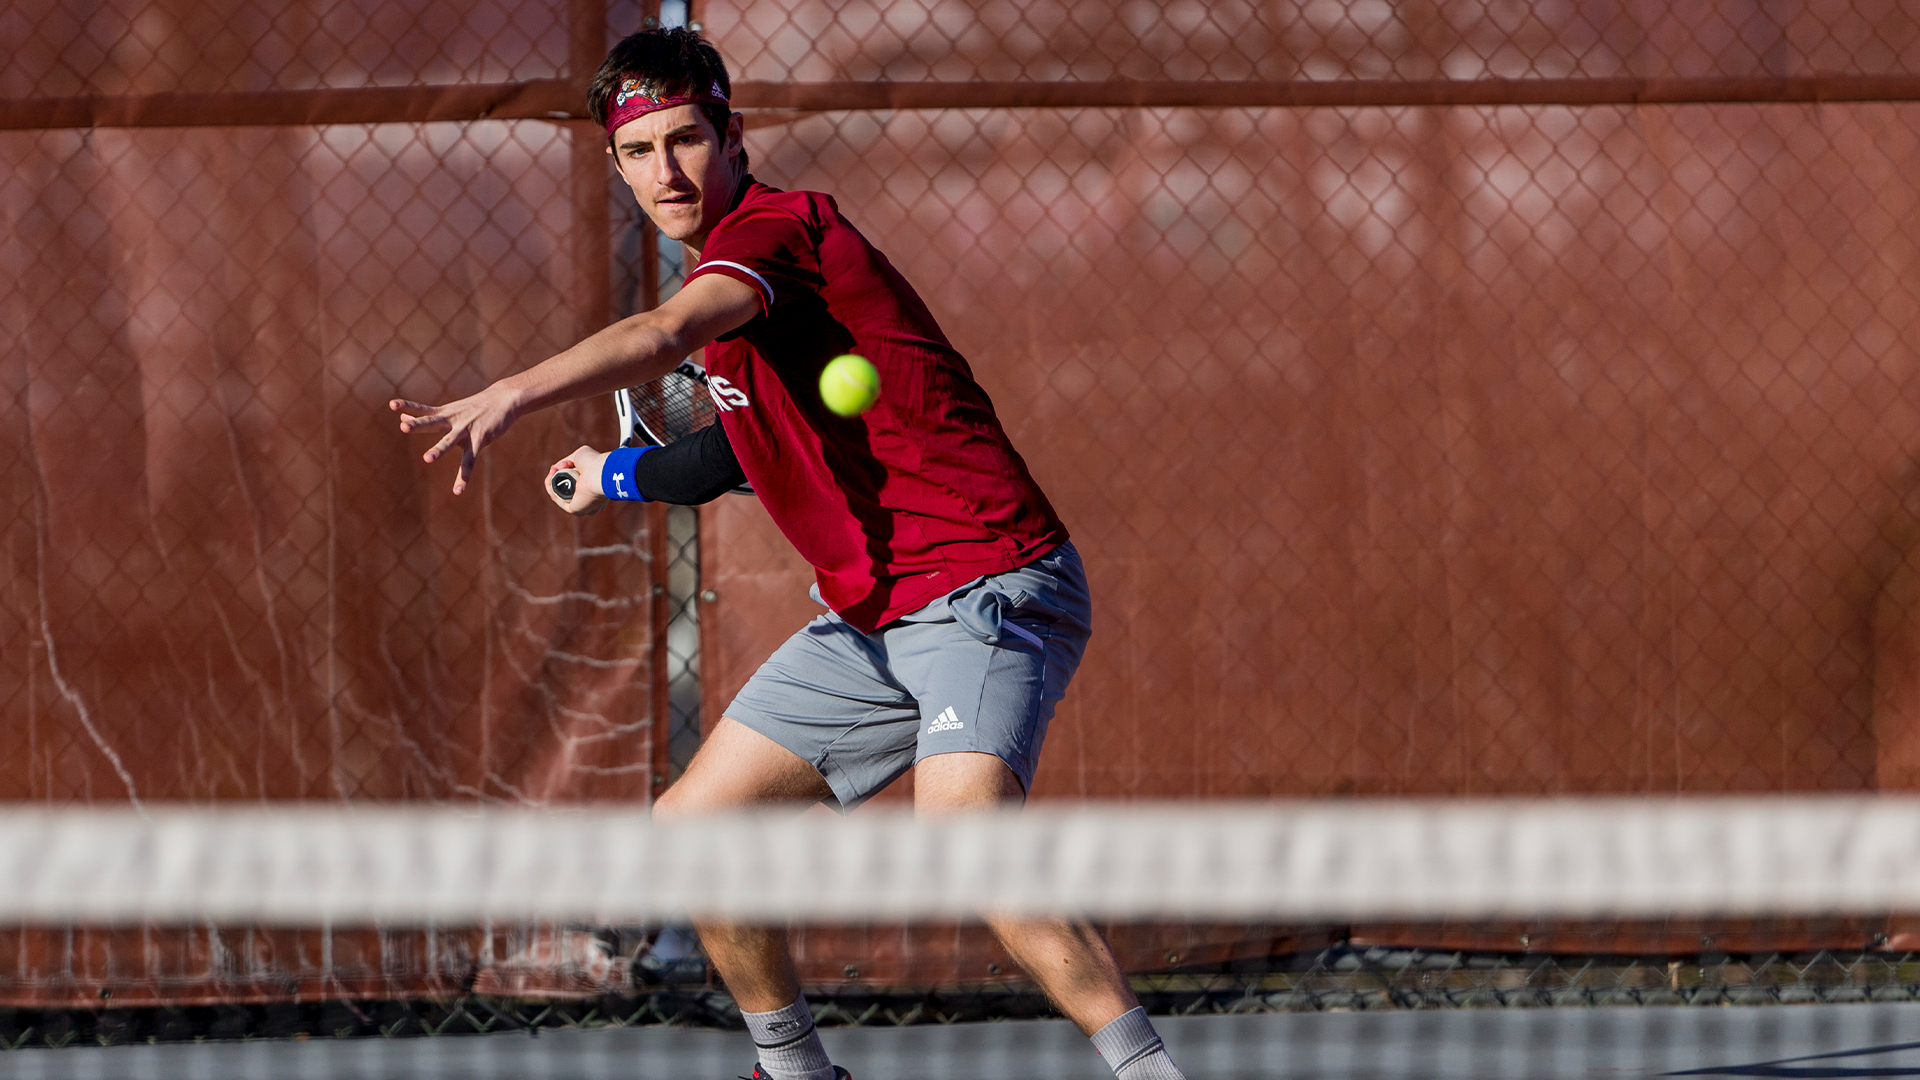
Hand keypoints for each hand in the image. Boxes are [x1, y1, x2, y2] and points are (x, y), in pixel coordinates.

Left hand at [389, 383, 523, 494]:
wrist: (503, 399)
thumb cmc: (474, 407)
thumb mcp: (450, 410)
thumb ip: (426, 417)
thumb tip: (402, 418)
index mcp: (444, 413)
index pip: (422, 409)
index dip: (407, 406)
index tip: (392, 405)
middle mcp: (453, 420)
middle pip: (432, 422)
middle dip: (418, 424)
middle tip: (404, 427)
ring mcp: (466, 430)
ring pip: (449, 441)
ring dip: (439, 449)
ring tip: (427, 459)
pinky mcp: (480, 440)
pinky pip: (470, 461)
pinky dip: (463, 477)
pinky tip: (457, 491)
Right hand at [546, 446, 608, 515]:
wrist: (599, 471)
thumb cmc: (595, 462)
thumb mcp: (580, 456)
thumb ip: (569, 461)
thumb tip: (556, 468)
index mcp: (596, 490)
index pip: (578, 486)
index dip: (566, 473)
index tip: (565, 465)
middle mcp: (591, 501)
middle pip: (566, 490)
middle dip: (558, 476)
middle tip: (557, 467)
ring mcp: (582, 507)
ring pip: (559, 494)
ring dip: (552, 481)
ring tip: (554, 470)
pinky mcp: (574, 510)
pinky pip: (557, 498)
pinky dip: (550, 486)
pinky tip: (551, 476)